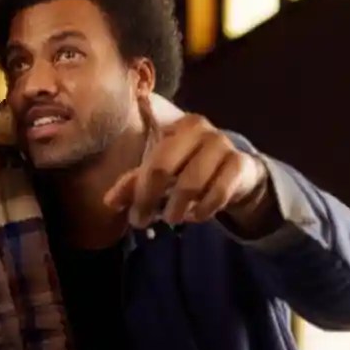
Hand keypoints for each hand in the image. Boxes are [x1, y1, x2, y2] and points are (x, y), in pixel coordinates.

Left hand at [103, 113, 271, 228]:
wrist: (239, 171)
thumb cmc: (191, 167)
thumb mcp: (163, 171)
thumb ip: (136, 183)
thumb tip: (109, 202)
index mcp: (176, 127)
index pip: (151, 162)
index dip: (139, 193)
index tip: (134, 218)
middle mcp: (199, 129)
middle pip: (164, 168)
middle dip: (151, 200)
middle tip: (144, 222)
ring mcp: (222, 144)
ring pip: (191, 184)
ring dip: (178, 209)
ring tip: (172, 218)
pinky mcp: (240, 163)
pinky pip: (218, 193)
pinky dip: (204, 210)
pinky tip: (196, 215)